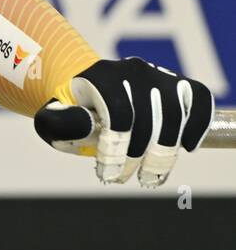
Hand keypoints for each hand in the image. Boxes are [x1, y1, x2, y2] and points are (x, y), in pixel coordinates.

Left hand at [34, 57, 212, 186]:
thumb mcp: (53, 117)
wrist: (91, 89)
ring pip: (175, 116)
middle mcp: (132, 70)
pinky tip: (186, 148)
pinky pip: (198, 101)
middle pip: (147, 120)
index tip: (108, 174)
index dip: (116, 149)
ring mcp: (158, 74)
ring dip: (165, 153)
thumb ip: (58, 123)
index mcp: (100, 75)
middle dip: (137, 158)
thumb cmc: (73, 110)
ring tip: (150, 176)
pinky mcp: (178, 83)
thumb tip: (83, 127)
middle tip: (127, 179)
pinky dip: (197, 126)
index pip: (118, 115)